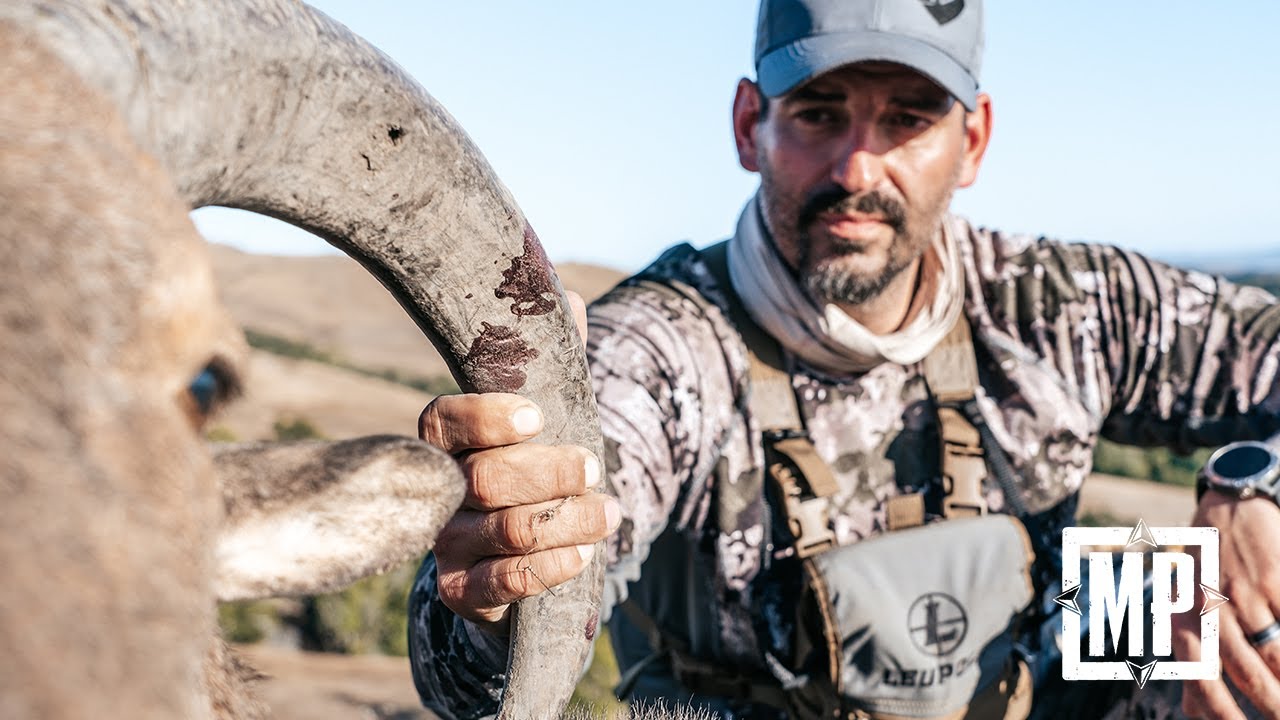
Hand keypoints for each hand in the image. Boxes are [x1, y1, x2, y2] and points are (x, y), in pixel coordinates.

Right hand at [419, 291, 618, 634]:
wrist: (513, 555)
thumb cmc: (531, 470)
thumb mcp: (548, 417)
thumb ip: (555, 363)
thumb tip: (575, 302)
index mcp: (447, 441)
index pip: (443, 421)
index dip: (487, 417)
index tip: (538, 416)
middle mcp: (438, 491)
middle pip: (483, 479)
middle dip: (547, 472)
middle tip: (592, 467)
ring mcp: (447, 545)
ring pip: (503, 531)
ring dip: (566, 520)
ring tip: (609, 512)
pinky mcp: (464, 593)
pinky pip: (504, 583)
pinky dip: (552, 566)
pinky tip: (584, 553)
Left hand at [1174, 492, 1279, 718]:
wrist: (1228, 510)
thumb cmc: (1207, 572)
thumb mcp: (1185, 609)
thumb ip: (1193, 661)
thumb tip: (1193, 712)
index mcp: (1183, 618)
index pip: (1201, 676)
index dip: (1223, 711)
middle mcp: (1208, 606)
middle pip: (1248, 671)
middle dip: (1273, 705)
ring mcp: (1244, 591)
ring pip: (1278, 652)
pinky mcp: (1275, 577)